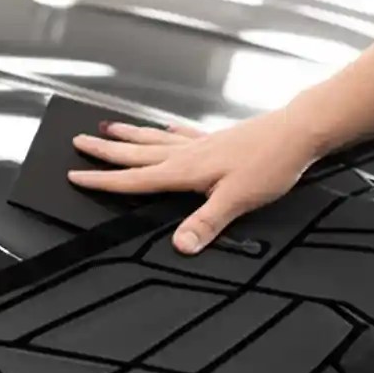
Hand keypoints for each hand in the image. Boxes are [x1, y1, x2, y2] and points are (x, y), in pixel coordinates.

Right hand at [68, 112, 321, 254]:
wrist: (298, 132)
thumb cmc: (272, 163)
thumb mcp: (238, 200)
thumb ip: (207, 223)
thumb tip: (180, 245)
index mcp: (187, 170)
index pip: (136, 178)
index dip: (104, 180)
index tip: (76, 175)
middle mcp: (189, 154)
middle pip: (137, 153)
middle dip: (105, 150)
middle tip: (78, 142)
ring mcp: (202, 144)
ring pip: (154, 139)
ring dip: (129, 135)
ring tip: (108, 128)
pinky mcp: (218, 139)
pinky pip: (180, 134)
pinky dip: (164, 131)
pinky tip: (163, 129)